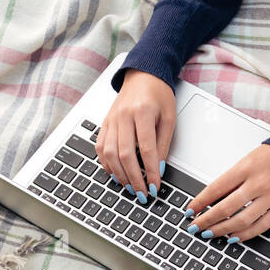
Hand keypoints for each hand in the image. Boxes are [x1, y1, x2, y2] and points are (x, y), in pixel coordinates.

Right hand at [97, 68, 174, 202]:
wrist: (143, 75)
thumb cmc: (159, 95)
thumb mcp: (169, 118)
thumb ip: (163, 144)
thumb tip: (158, 170)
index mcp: (143, 112)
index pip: (146, 149)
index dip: (150, 171)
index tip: (155, 187)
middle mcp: (123, 116)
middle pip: (125, 154)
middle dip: (134, 178)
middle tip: (142, 194)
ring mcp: (111, 119)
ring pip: (109, 153)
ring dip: (119, 174)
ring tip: (129, 188)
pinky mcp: (105, 123)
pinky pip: (100, 147)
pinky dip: (106, 164)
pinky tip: (116, 174)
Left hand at [185, 144, 269, 242]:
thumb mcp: (248, 160)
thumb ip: (232, 180)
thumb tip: (212, 200)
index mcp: (246, 167)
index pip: (216, 188)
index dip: (199, 202)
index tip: (189, 211)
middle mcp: (258, 183)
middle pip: (225, 208)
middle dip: (206, 220)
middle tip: (195, 227)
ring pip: (242, 220)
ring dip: (222, 230)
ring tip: (210, 234)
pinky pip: (261, 226)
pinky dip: (245, 234)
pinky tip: (232, 237)